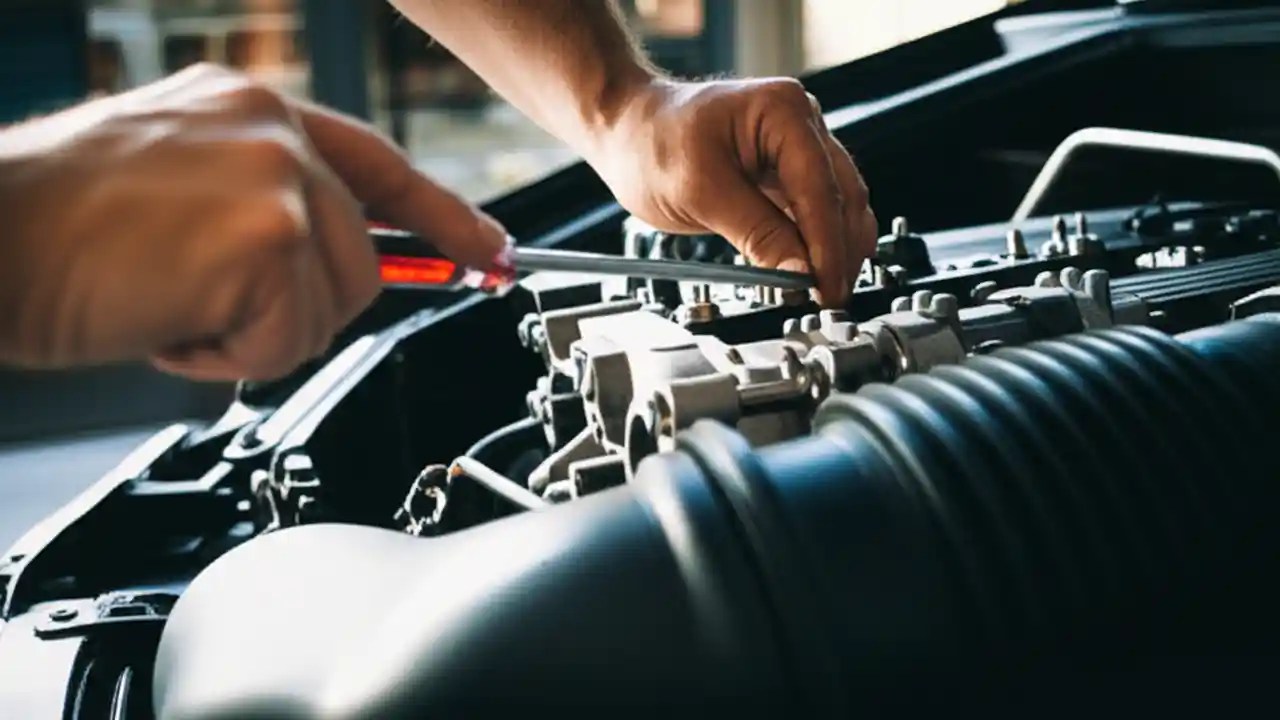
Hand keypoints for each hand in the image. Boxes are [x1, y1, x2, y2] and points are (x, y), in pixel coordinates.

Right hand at [0, 63, 505, 380]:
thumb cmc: (51, 226)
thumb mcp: (176, 186)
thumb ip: (262, 206)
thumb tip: (327, 264)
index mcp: (253, 110)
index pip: (379, 166)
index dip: (442, 218)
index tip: (490, 253)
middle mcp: (274, 132)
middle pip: (362, 261)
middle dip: (298, 308)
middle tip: (209, 305)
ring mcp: (276, 181)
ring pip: (332, 306)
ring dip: (254, 333)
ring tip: (173, 302)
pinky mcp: (266, 239)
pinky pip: (289, 342)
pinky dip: (229, 356)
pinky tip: (168, 321)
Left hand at [586, 77, 875, 306]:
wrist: (626, 130)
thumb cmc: (650, 143)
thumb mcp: (700, 193)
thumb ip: (756, 233)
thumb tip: (799, 273)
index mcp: (783, 112)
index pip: (819, 189)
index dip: (827, 245)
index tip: (826, 288)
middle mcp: (799, 123)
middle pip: (841, 195)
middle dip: (841, 250)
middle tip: (832, 299)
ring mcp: (795, 146)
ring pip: (836, 204)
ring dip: (837, 247)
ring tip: (828, 291)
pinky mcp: (784, 171)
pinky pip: (813, 209)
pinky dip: (817, 240)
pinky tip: (816, 270)